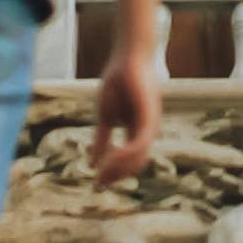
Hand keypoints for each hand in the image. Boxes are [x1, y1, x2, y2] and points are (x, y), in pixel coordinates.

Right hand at [91, 38, 164, 187]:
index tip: (97, 184)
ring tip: (101, 175)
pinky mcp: (149, 116)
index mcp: (138, 131)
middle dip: (116, 176)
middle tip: (98, 184)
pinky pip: (139, 143)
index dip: (114, 174)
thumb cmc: (118, 82)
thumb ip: (101, 141)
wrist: (128, 57)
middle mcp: (147, 130)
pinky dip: (124, 155)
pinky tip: (109, 159)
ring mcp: (150, 124)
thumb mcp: (105, 117)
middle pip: (135, 164)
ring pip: (138, 157)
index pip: (130, 161)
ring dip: (118, 169)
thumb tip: (92, 164)